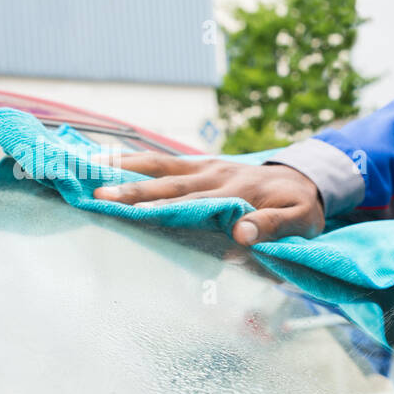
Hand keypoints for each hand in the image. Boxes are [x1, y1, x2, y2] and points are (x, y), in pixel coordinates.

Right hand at [92, 154, 325, 243]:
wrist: (305, 176)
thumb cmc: (301, 206)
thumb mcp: (301, 219)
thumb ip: (273, 226)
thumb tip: (240, 234)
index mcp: (236, 194)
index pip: (192, 204)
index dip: (163, 208)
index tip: (134, 213)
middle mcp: (215, 177)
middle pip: (168, 184)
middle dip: (133, 190)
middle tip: (98, 196)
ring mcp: (206, 167)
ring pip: (160, 166)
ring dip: (125, 169)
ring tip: (89, 171)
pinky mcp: (201, 164)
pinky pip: (164, 160)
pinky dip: (135, 159)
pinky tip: (106, 159)